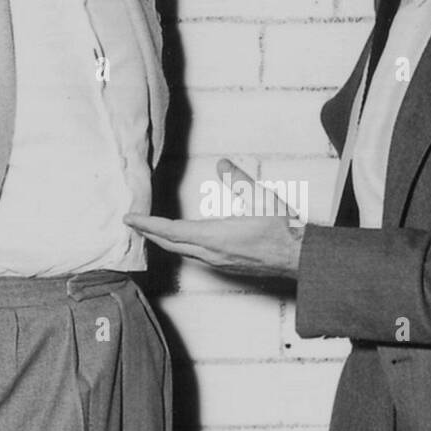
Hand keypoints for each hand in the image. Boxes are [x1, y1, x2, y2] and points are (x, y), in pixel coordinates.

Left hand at [126, 158, 305, 279]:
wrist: (300, 257)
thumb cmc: (282, 231)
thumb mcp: (259, 198)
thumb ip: (238, 180)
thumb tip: (223, 164)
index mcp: (214, 236)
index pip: (171, 230)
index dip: (147, 224)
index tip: (129, 219)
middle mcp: (211, 253)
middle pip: (171, 244)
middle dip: (150, 233)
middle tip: (133, 224)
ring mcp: (218, 263)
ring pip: (182, 252)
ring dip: (164, 241)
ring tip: (151, 231)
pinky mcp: (227, 267)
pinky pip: (195, 256)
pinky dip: (181, 247)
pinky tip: (183, 243)